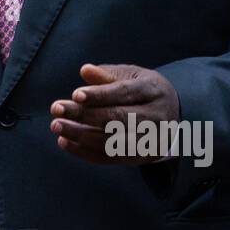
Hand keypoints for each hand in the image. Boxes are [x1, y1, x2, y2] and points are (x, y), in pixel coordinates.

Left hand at [49, 63, 180, 164]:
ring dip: (81, 136)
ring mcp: (150, 141)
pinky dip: (85, 152)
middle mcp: (156, 117)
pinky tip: (64, 141)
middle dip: (84, 115)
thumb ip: (107, 75)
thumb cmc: (142, 90)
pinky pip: (109, 158)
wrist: (173, 116)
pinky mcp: (140, 157)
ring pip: (112, 142)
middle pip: (117, 119)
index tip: (75, 95)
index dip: (100, 95)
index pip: (124, 93)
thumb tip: (85, 71)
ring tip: (57, 126)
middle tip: (56, 109)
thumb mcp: (130, 76)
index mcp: (153, 90)